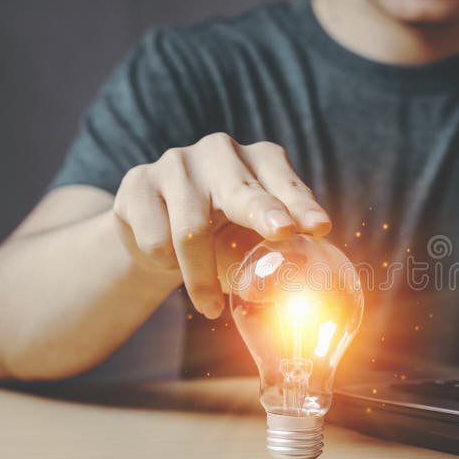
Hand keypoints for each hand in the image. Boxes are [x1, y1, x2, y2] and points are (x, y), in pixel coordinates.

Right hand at [113, 133, 330, 318]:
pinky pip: (156, 239)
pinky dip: (166, 265)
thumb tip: (299, 276)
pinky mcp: (138, 183)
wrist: (153, 233)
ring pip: (191, 230)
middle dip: (264, 213)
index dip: (303, 207)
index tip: (319, 228)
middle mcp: (220, 152)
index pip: (285, 184)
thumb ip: (275, 254)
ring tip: (209, 306)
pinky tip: (168, 265)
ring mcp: (176, 163)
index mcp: (260, 160)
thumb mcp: (251, 242)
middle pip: (241, 191)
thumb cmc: (219, 236)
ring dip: (201, 277)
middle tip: (284, 233)